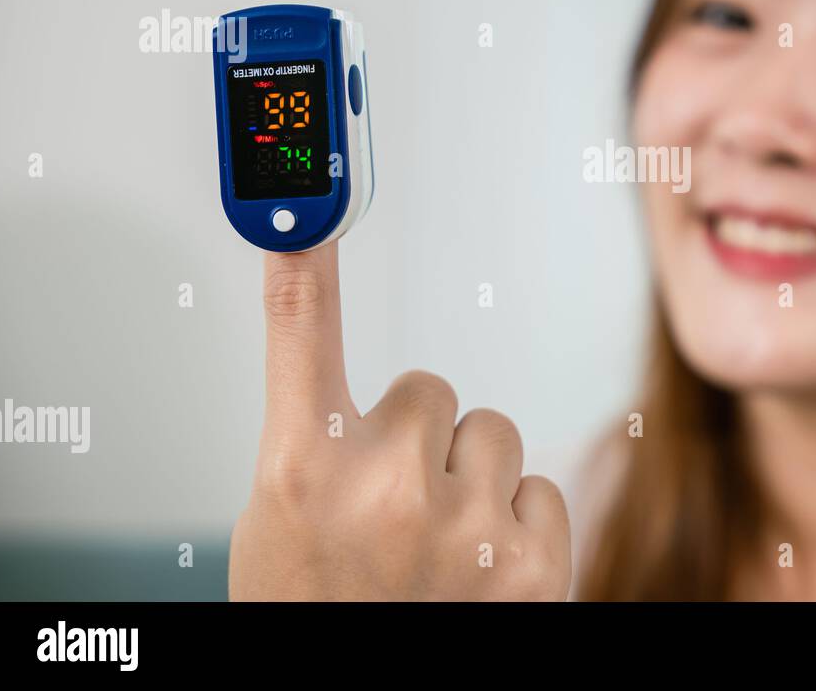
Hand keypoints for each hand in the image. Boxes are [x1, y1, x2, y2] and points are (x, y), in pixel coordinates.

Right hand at [228, 241, 570, 599]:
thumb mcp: (276, 515)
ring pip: (492, 432)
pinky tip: (477, 567)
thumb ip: (314, 434)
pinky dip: (514, 523)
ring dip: (469, 475)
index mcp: (306, 469)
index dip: (305, 255)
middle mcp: (388, 490)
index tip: (311, 206)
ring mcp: (468, 530)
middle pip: (430, 389)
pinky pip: (539, 488)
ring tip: (435, 541)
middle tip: (390, 508)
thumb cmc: (312, 610)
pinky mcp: (531, 566)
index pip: (302, 327)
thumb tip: (351, 370)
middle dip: (417, 437)